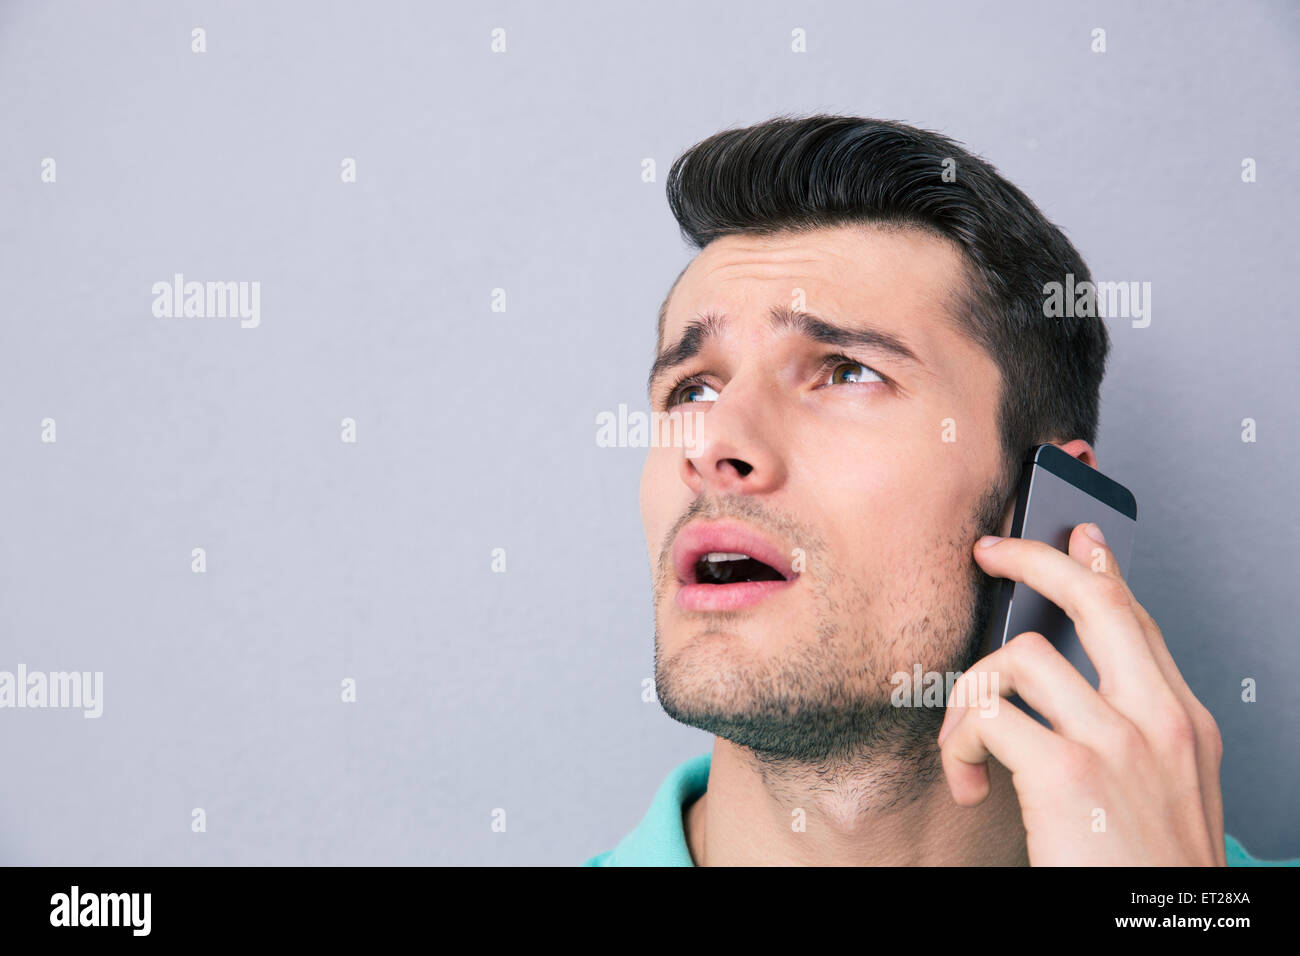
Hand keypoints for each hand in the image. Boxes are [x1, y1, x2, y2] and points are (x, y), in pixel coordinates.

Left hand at [935, 523, 1224, 864]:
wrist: (1165, 940)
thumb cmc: (1145, 876)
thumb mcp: (1161, 795)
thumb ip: (1125, 736)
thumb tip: (1064, 693)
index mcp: (1182, 725)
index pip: (1139, 621)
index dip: (1100, 570)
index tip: (1077, 536)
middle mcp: (1159, 722)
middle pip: (1095, 600)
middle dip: (1035, 559)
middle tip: (990, 552)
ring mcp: (1118, 743)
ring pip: (1018, 658)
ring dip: (970, 700)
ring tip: (969, 752)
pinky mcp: (1069, 774)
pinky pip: (988, 716)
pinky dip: (960, 746)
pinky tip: (971, 784)